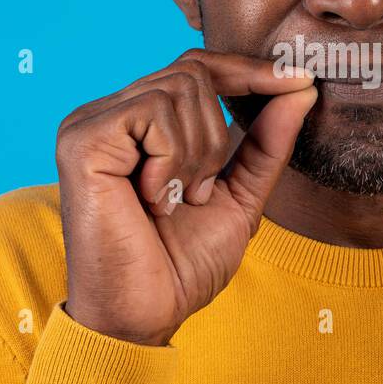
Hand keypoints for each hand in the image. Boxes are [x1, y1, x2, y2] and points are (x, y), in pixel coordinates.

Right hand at [55, 49, 316, 345]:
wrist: (144, 316)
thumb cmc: (181, 264)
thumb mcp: (241, 194)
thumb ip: (267, 142)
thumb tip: (301, 89)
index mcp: (138, 124)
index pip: (198, 67)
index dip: (250, 69)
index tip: (301, 80)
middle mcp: (109, 115)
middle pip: (193, 72)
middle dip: (216, 136)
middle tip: (199, 193)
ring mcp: (89, 124)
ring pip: (178, 89)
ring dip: (197, 154)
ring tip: (175, 201)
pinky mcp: (81, 139)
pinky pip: (152, 114)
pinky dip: (171, 161)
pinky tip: (154, 200)